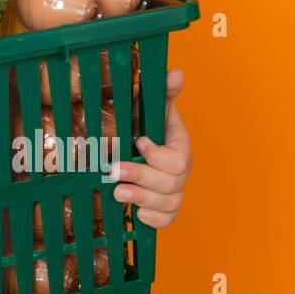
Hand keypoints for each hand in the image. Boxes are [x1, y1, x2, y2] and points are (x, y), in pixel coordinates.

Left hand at [110, 68, 189, 228]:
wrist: (136, 146)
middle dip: (141, 177)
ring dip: (141, 199)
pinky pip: (167, 220)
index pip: (179, 158)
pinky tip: (137, 213)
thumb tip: (177, 72)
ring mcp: (174, 190)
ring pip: (169, 203)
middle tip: (114, 172)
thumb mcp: (150, 107)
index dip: (159, 154)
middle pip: (172, 182)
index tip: (139, 142)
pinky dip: (153, 219)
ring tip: (117, 192)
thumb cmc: (144, 126)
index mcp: (180, 146)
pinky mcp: (164, 207)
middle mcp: (180, 171)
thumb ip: (163, 92)